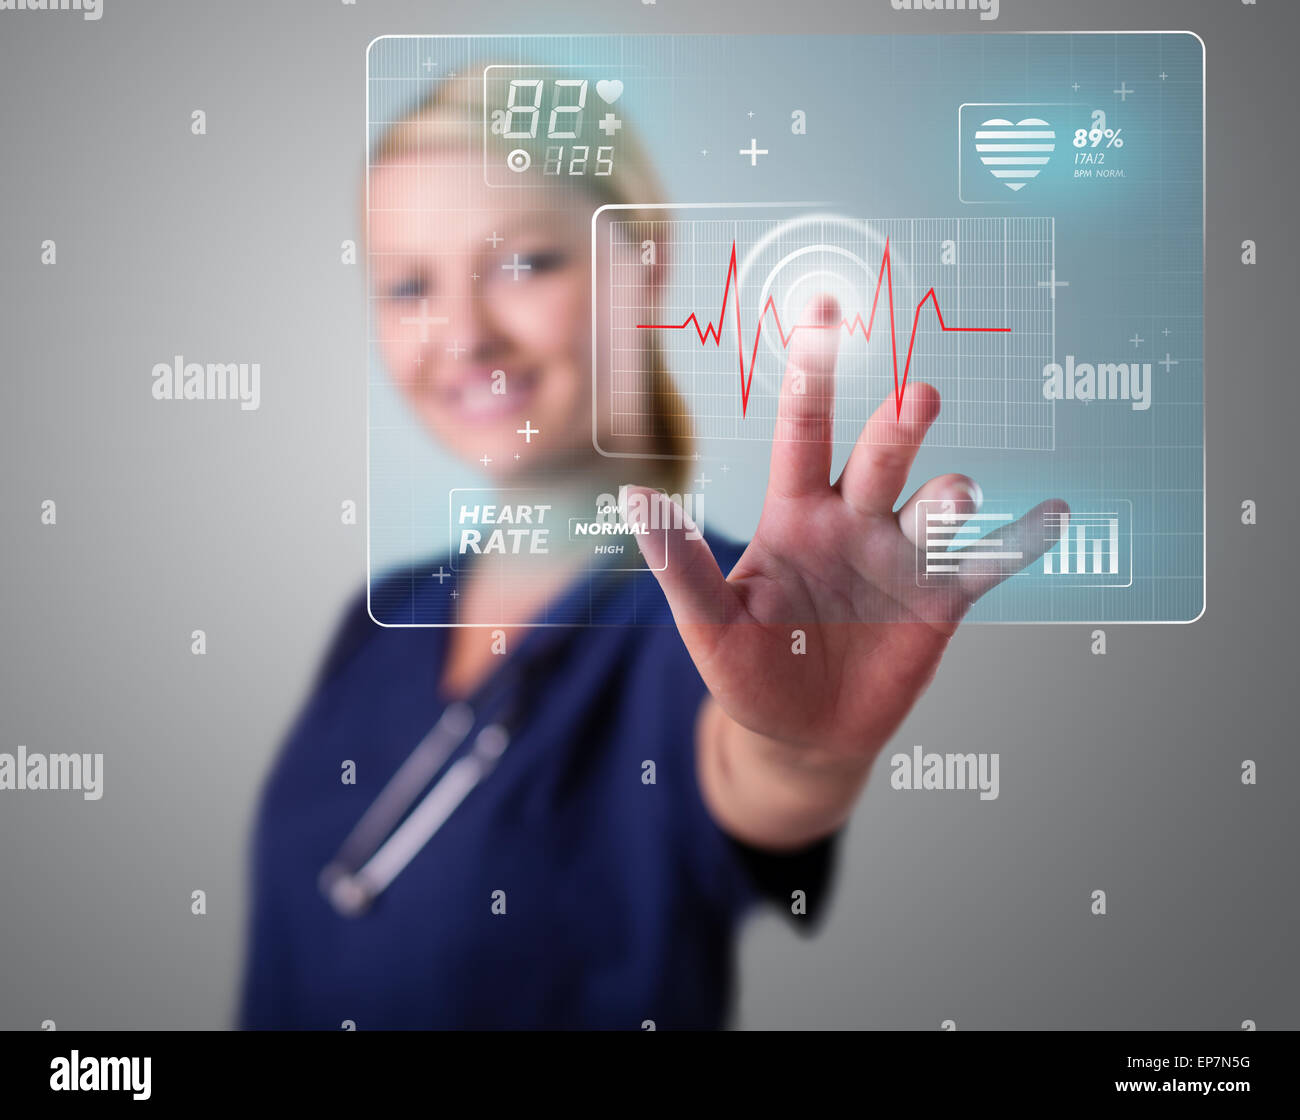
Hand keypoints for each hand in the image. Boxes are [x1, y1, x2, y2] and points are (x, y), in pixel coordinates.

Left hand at [627, 295, 1063, 777]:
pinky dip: (1017, 541)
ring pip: (934, 508)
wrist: (803, 733)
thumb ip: (681, 566)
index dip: (812, 376)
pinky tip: (1051, 516)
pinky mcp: (940, 600)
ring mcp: (900, 557)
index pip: (804, 432)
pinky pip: (984, 564)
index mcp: (796, 513)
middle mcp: (855, 520)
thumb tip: (631, 499)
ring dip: (948, 497)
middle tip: (916, 399)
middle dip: (898, 428)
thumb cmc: (750, 669)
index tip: (825, 312)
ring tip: (951, 500)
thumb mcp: (709, 625)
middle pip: (880, 459)